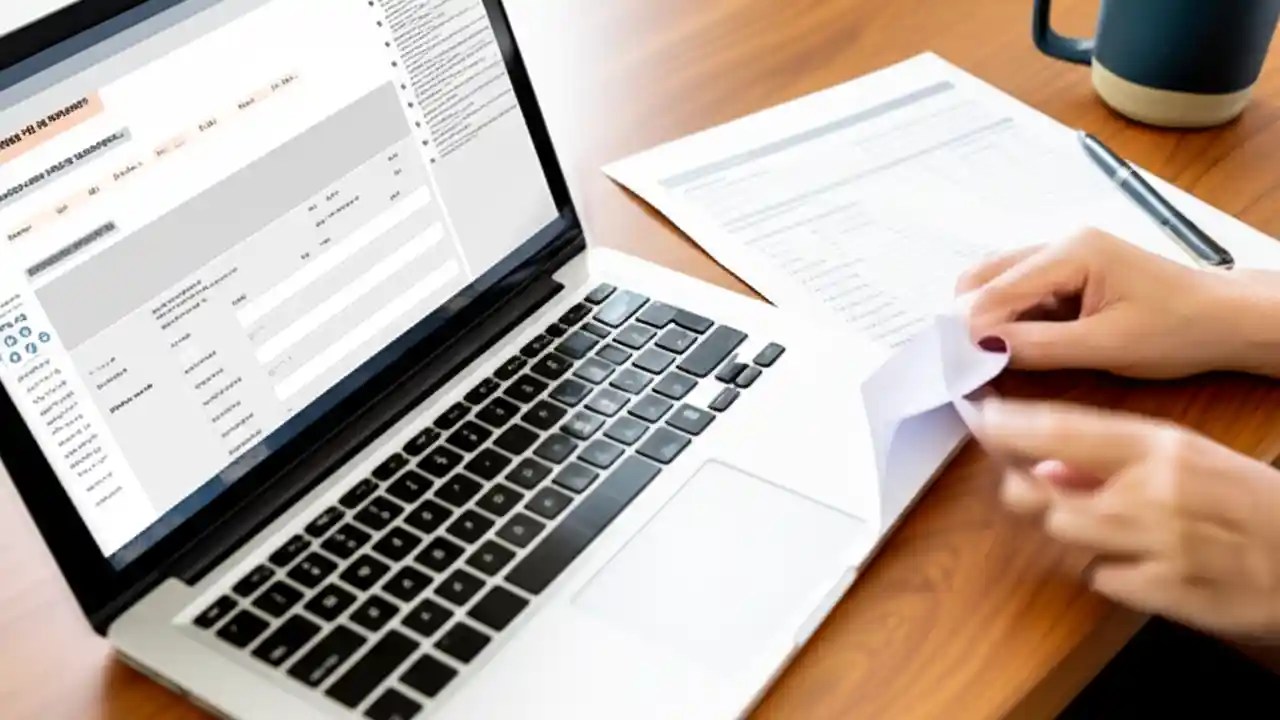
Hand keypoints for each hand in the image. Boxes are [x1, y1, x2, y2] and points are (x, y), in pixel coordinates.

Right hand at [956, 227, 1279, 378]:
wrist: (1226, 320)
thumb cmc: (1180, 329)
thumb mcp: (1107, 346)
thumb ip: (1040, 347)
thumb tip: (982, 350)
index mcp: (1073, 252)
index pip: (998, 288)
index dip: (970, 328)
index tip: (953, 365)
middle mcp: (1062, 244)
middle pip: (985, 276)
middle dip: (967, 318)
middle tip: (959, 362)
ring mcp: (1063, 256)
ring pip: (996, 282)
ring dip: (983, 318)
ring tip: (980, 358)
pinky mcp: (1067, 274)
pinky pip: (1018, 292)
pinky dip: (1004, 318)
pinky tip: (1007, 346)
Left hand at [974, 398, 1279, 641]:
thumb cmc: (1247, 501)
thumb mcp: (1188, 458)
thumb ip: (1115, 458)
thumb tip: (1044, 464)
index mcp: (1162, 445)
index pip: (1063, 428)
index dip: (1010, 425)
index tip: (976, 417)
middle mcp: (1155, 490)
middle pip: (1043, 491)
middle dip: (1026, 490)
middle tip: (1034, 487)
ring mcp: (1160, 544)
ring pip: (1067, 532)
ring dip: (1076, 530)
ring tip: (1119, 526)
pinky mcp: (1167, 591)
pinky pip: (1103, 579)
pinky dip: (1114, 572)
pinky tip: (1148, 564)